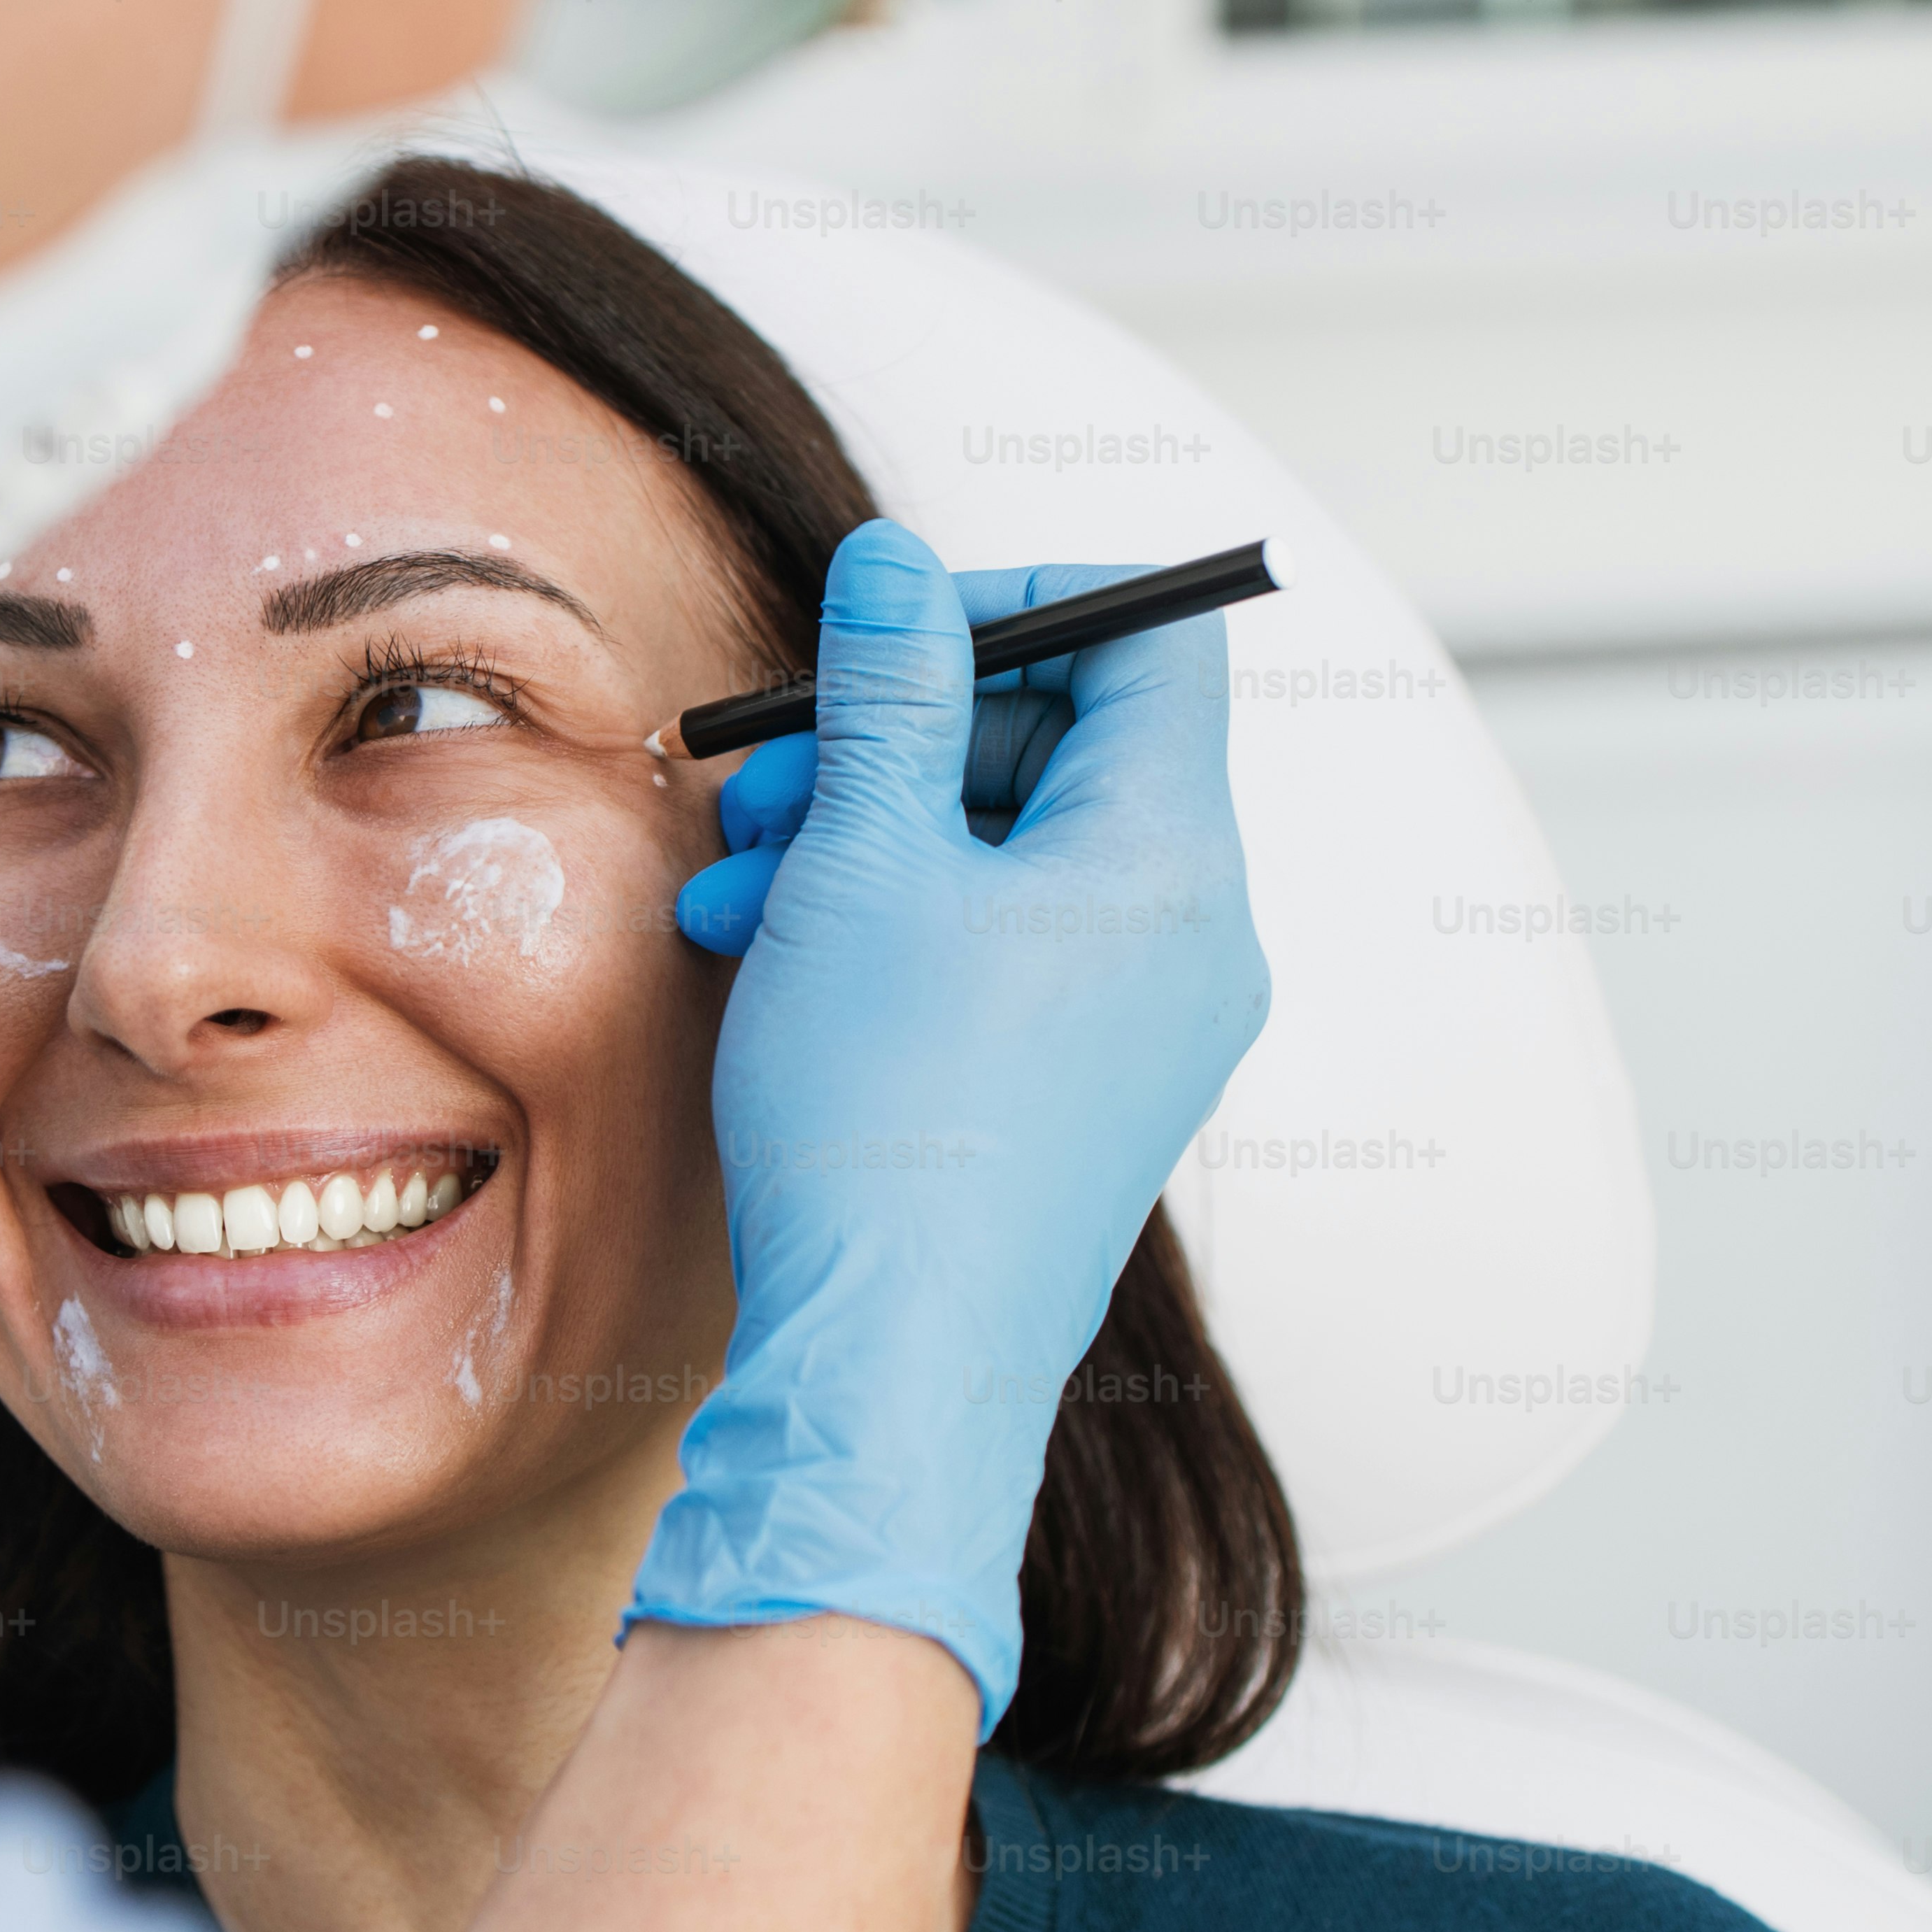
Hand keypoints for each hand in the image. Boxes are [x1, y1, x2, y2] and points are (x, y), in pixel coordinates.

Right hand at [630, 526, 1268, 1727]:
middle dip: (899, 737)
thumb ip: (889, 694)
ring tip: (736, 882)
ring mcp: (1151, 1022)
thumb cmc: (883, 1119)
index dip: (1018, 597)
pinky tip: (771, 956)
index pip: (1151, 641)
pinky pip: (1005, 951)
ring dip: (867, 835)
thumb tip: (897, 565)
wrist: (891, 1365)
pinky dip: (895, 924)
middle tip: (768, 771)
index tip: (886, 630)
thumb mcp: (864, 862)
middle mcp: (1195, 934)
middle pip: (1066, 744)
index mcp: (1172, 856)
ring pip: (1012, 854)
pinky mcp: (1089, 1090)